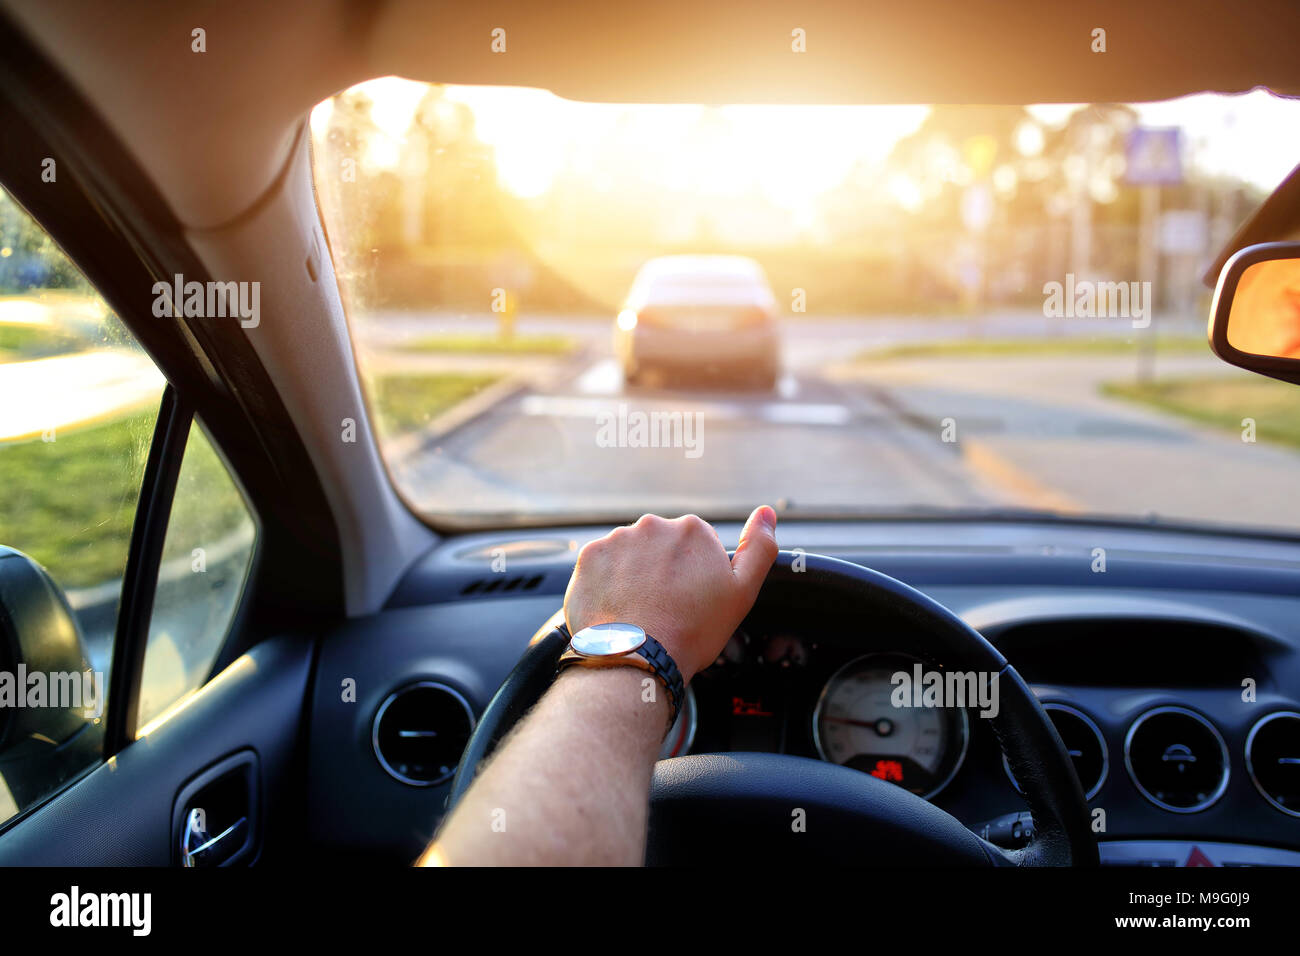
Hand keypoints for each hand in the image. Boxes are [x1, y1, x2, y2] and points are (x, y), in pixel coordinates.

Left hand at [563, 506, 778, 681]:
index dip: (693, 577)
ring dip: (633, 576)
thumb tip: (768, 512)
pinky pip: (601, 565)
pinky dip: (607, 583)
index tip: (689, 601)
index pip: (693, 547)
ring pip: (630, 555)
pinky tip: (617, 607)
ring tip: (638, 611)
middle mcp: (653, 525)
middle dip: (662, 571)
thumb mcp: (742, 593)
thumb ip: (759, 548)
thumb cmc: (692, 631)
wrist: (636, 659)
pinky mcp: (589, 557)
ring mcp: (618, 539)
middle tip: (663, 608)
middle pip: (660, 547)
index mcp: (693, 529)